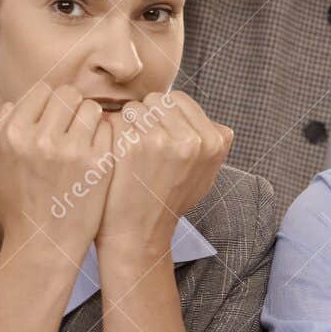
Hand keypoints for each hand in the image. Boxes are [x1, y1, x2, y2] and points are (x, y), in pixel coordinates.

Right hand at [0, 82, 113, 270]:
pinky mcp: (99, 162)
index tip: (55, 117)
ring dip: (91, 120)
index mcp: (13, 134)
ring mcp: (73, 151)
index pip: (42, 90)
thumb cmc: (18, 201)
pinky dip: (105, 137)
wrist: (45, 240)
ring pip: (91, 107)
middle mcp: (41, 139)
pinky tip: (98, 152)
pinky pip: (109, 129)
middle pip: (69, 94)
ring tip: (86, 139)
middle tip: (73, 127)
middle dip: (72, 107)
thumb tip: (14, 102)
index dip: (51, 101)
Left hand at [96, 91, 232, 266]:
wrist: (140, 232)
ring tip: (132, 149)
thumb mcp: (207, 173)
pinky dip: (115, 131)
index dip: (166, 114)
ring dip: (130, 122)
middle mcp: (194, 139)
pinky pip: (120, 118)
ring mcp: (164, 140)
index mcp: (215, 141)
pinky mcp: (135, 144)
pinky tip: (119, 153)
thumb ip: (211, 142)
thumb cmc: (170, 199)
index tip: (160, 136)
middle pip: (160, 99)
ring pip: (138, 106)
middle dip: (148, 115)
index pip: (182, 100)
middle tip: (143, 143)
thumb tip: (207, 118)